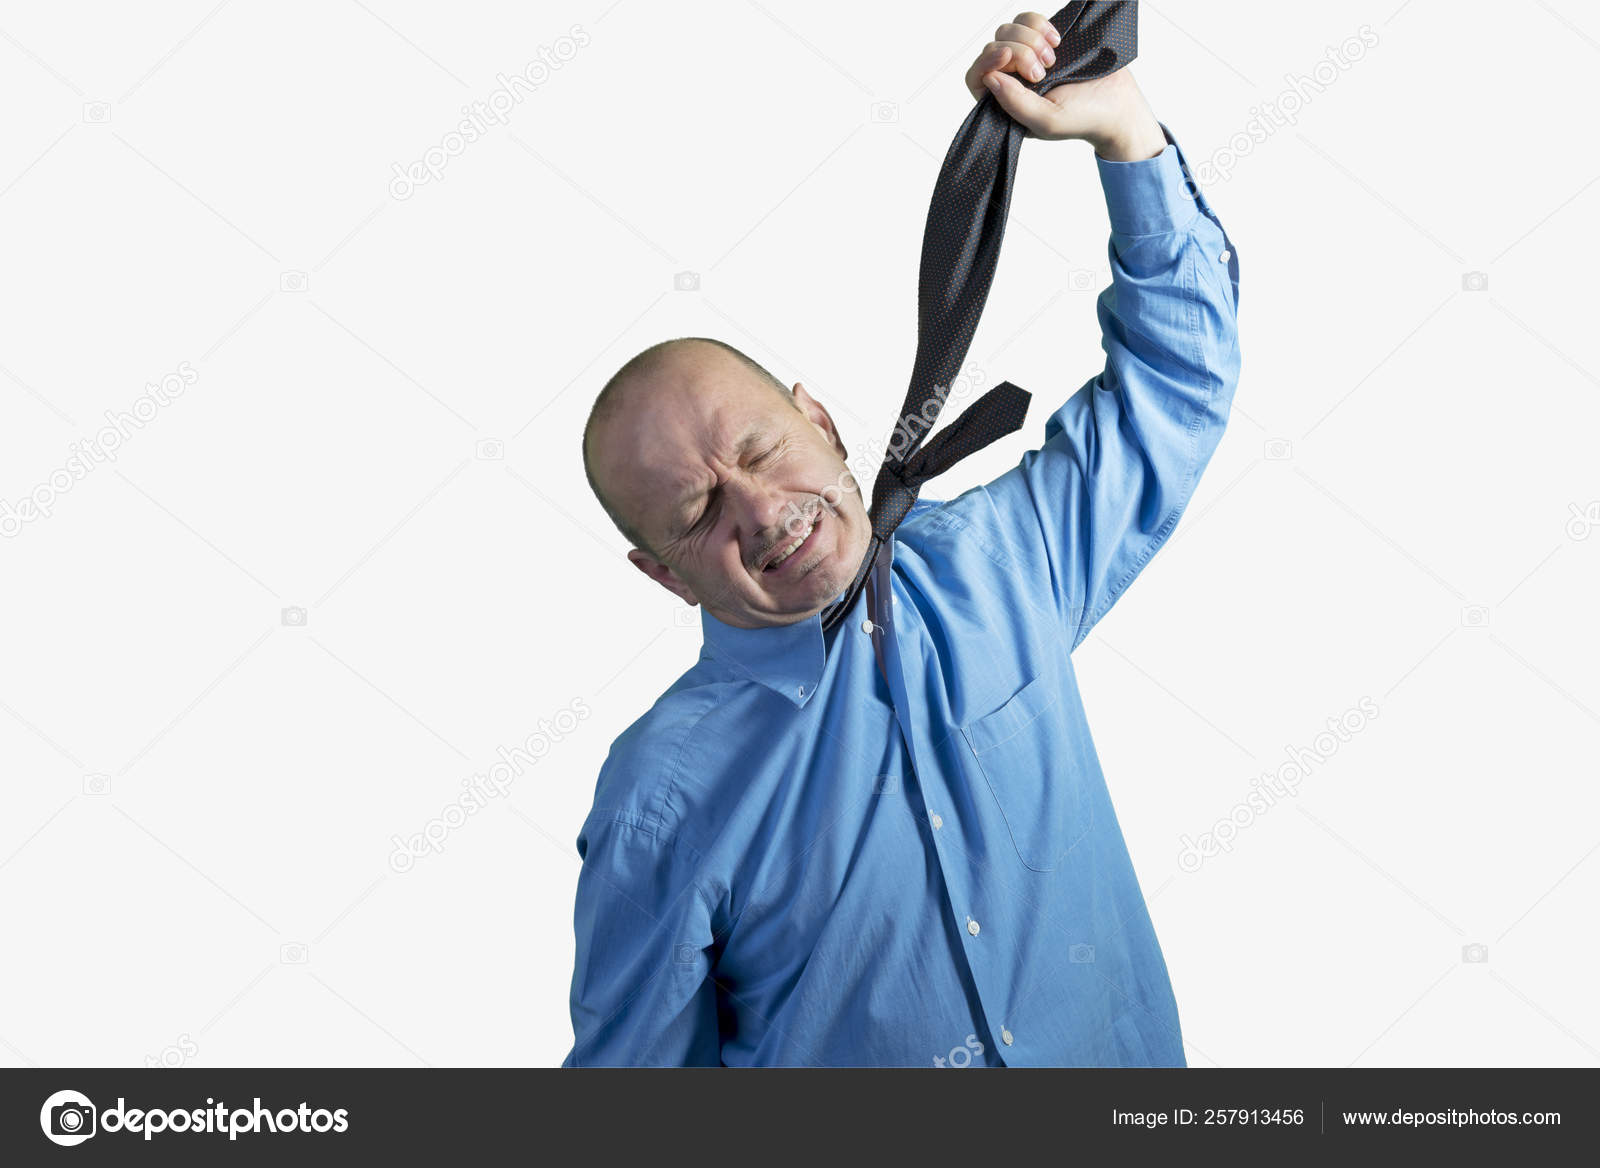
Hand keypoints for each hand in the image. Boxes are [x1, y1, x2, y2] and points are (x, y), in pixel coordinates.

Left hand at [965, 11, 1164, 160]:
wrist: (1119, 103)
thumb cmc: (1084, 118)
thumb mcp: (1047, 120)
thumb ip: (1015, 103)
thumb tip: (989, 77)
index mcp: (1007, 104)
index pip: (977, 76)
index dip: (986, 61)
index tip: (1007, 55)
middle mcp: (1013, 80)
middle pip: (993, 48)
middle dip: (1018, 52)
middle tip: (1044, 70)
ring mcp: (1027, 58)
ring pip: (1008, 30)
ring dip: (1030, 38)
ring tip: (1053, 58)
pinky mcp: (1044, 41)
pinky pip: (1028, 20)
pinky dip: (1040, 24)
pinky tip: (1057, 41)